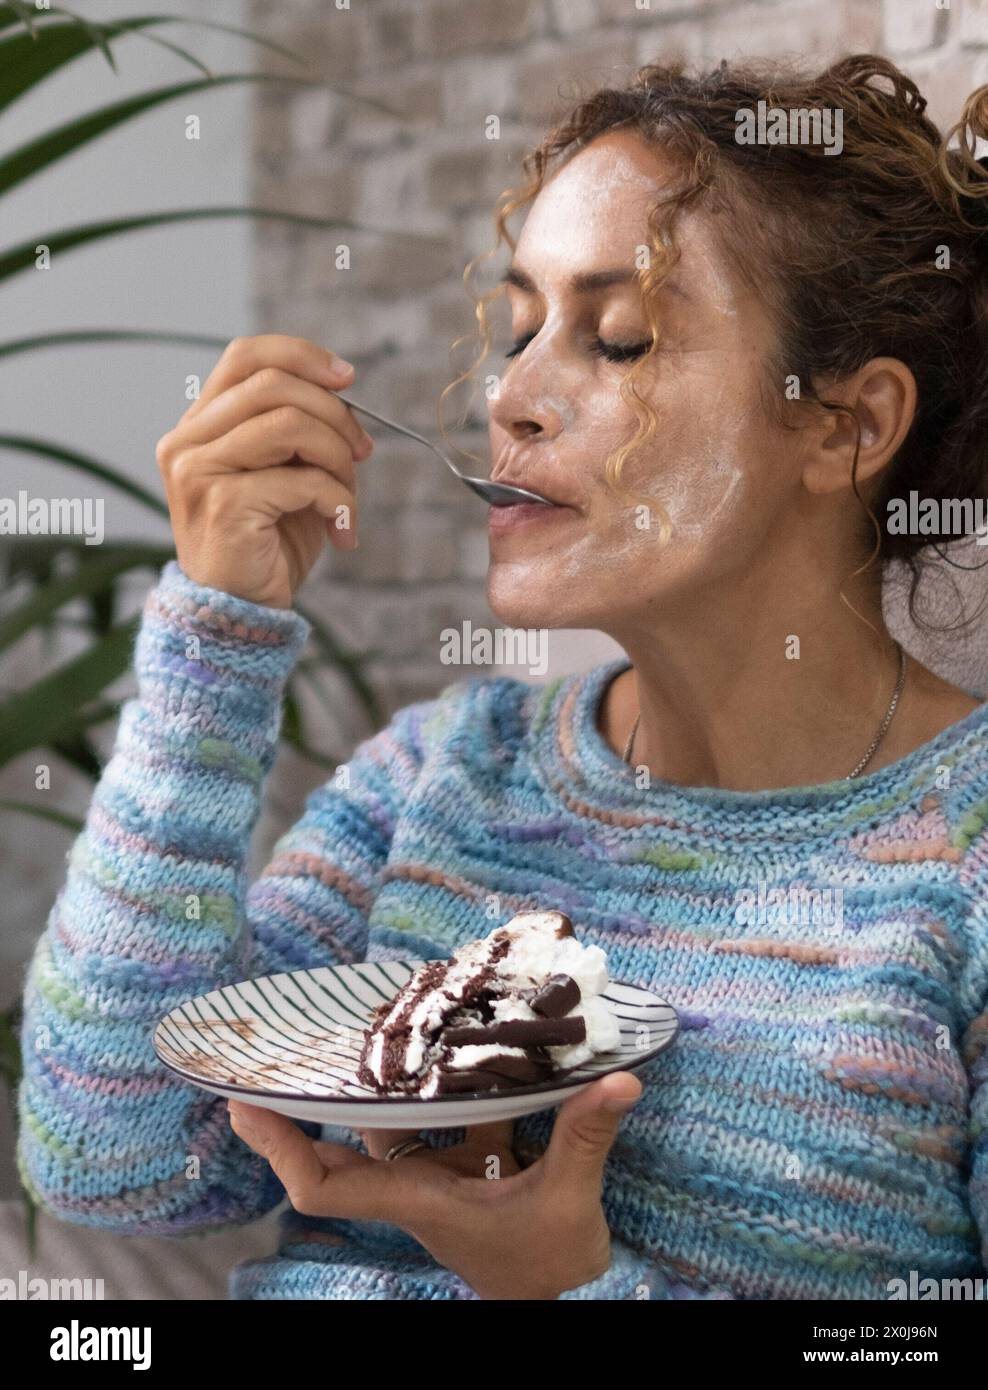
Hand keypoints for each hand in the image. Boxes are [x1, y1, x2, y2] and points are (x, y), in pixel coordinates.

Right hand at [155, 334, 374, 608]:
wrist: (241, 613)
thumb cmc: (268, 544)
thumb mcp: (285, 473)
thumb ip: (298, 429)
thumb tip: (342, 391)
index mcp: (199, 426)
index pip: (245, 356)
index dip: (302, 355)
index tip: (347, 379)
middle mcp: (187, 442)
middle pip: (276, 386)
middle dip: (336, 415)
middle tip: (363, 454)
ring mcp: (199, 471)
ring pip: (291, 424)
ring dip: (339, 458)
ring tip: (348, 497)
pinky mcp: (224, 505)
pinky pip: (302, 479)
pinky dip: (339, 501)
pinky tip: (343, 531)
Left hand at [228, 1071, 641, 1299]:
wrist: (561, 1295)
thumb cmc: (549, 1260)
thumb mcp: (569, 1199)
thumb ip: (585, 1138)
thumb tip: (620, 1080)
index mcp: (416, 1200)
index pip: (324, 1184)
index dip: (280, 1147)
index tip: (242, 1102)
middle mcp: (410, 1186)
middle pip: (332, 1152)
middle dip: (296, 1110)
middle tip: (271, 1053)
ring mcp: (431, 1178)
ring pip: (378, 1131)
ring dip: (361, 1089)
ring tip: (346, 1030)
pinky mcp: (457, 1169)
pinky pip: (425, 1122)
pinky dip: (422, 1089)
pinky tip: (433, 1043)